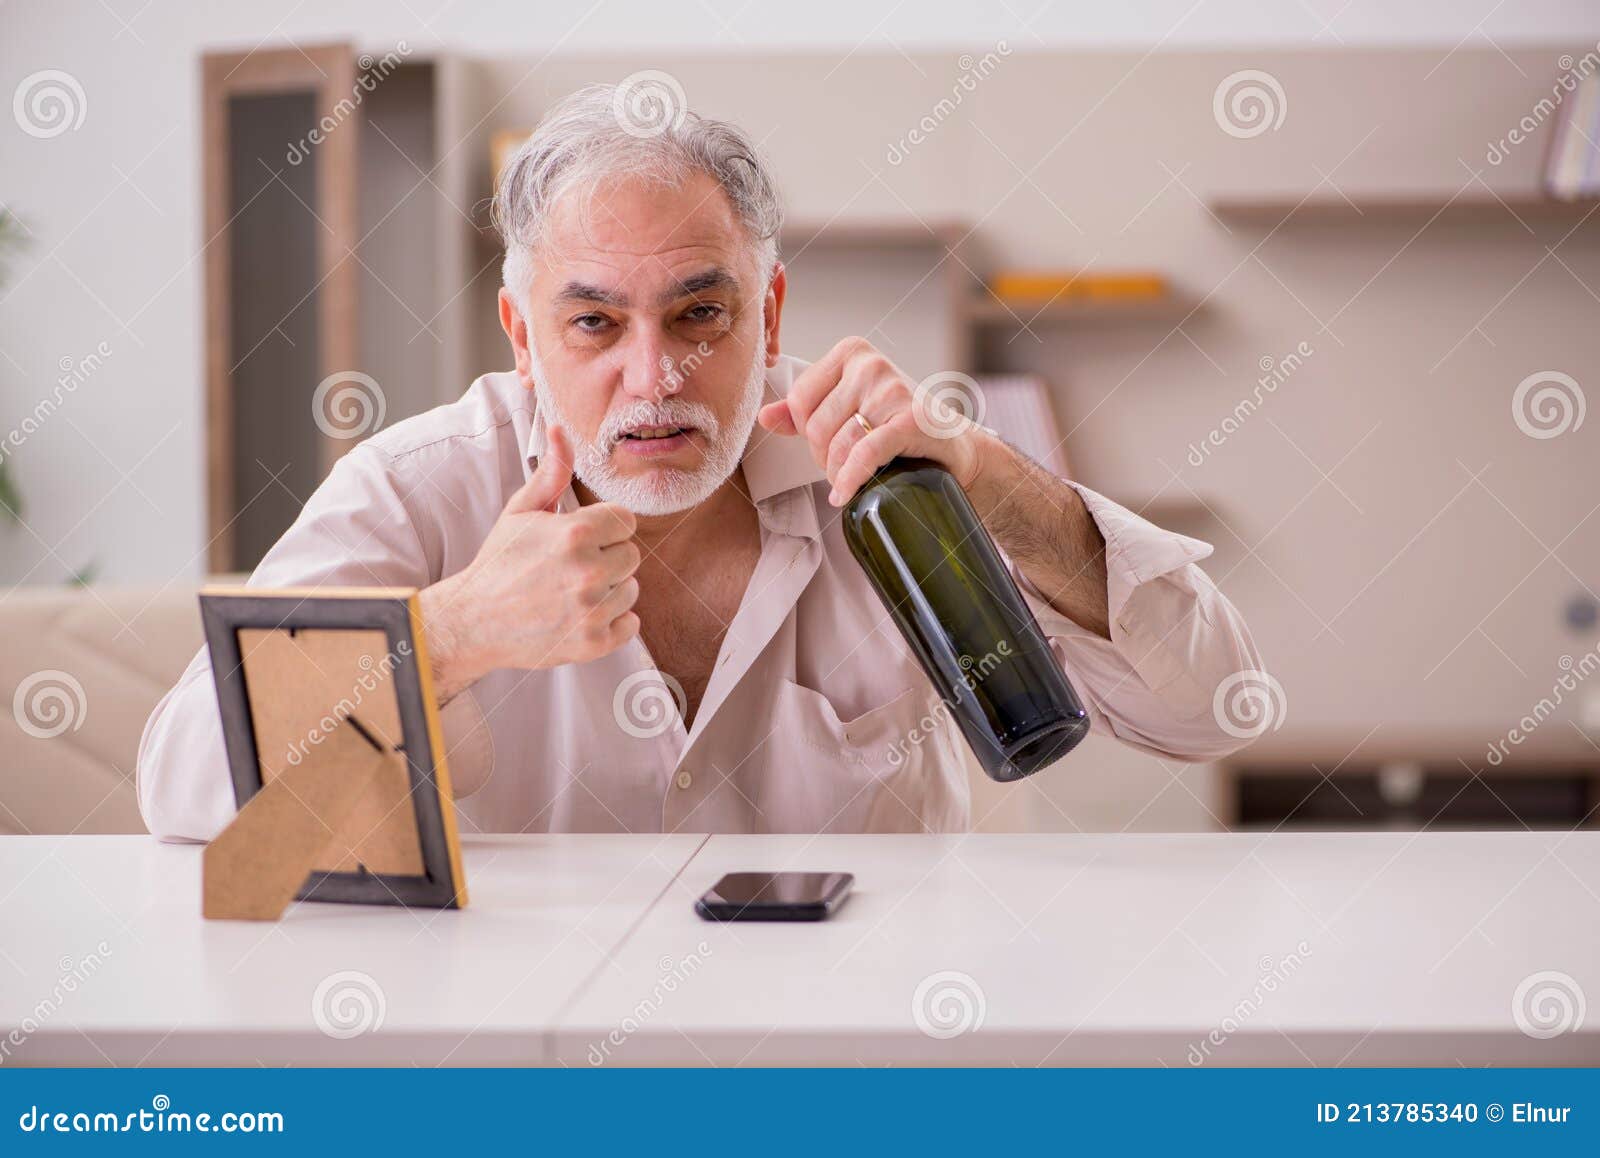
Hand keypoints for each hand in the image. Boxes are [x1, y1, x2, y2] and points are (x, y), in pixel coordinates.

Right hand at [420, 425, 640, 700]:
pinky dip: (612, 623)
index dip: (604, 528)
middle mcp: (588, 571)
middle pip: (632, 556)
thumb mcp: (521, 511)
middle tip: (572, 567)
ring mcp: (591, 610)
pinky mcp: (593, 643)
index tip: (581, 538)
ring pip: (631, 590)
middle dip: (607, 557)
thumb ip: (551, 473)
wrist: (473, 621)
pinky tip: (581, 615)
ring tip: (572, 592)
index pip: (626, 521)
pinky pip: (631, 625)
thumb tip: (559, 428)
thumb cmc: (499, 563)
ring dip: (609, 590)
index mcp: (575, 533)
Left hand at [756, 336, 999, 506]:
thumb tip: (765, 416)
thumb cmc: (897, 426)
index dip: (804, 432)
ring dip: (838, 473)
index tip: (824, 444)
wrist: (952, 446)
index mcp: (851, 353)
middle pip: (815, 426)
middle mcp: (871, 365)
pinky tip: (845, 494)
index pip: (799, 399)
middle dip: (822, 457)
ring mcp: (892, 390)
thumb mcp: (848, 409)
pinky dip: (850, 480)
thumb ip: (804, 411)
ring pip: (837, 444)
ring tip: (850, 479)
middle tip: (841, 467)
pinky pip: (863, 455)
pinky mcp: (910, 421)